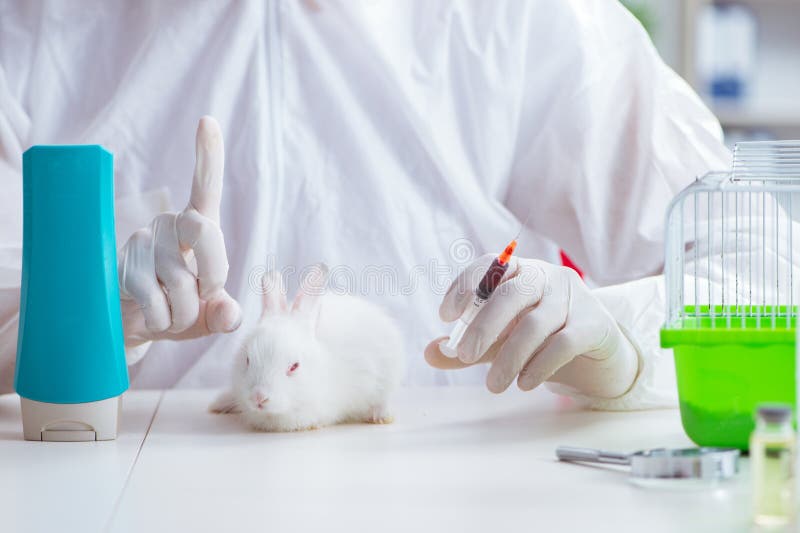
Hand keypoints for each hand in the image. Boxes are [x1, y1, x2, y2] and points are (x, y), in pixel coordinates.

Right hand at [118, 116, 240, 351]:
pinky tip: (156, 316)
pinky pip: (157, 302)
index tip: (207, 120)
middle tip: (204, 297)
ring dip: (185, 314)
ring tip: (174, 313)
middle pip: (206, 233)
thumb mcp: (210, 314)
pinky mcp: (123, 266)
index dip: (208, 155)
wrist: (135, 327)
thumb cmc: (181, 310)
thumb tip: (230, 314)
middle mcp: (170, 225)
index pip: (204, 188)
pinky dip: (164, 321)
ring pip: (182, 284)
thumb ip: (225, 313)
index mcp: (198, 227)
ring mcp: (143, 242)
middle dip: (213, 276)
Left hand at [425, 255, 638, 397]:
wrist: (595, 349)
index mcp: (519, 271)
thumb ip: (466, 346)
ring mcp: (572, 298)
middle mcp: (546, 277)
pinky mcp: (592, 324)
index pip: (490, 265)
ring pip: (535, 324)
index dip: (466, 285)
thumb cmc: (538, 337)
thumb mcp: (498, 340)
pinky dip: (540, 366)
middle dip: (484, 327)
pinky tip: (524, 384)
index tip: (445, 315)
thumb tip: (430, 353)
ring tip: (493, 386)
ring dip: (510, 358)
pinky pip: (563, 343)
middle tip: (465, 357)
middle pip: (511, 294)